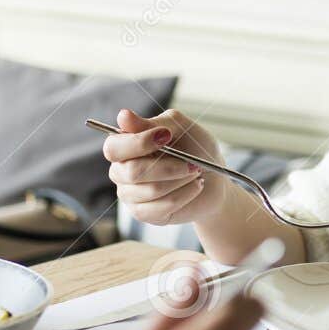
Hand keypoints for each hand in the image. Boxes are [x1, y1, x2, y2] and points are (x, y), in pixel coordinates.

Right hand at [104, 107, 230, 226]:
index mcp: (125, 146)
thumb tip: (123, 116)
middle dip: (168, 166)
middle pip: (132, 172)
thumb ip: (153, 124)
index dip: (138, 143)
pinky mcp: (143, 213)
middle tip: (191, 162)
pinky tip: (195, 187)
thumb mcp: (181, 128)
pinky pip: (160, 207)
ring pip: (151, 190)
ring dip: (181, 180)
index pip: (114, 147)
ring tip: (195, 173)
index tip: (167, 136)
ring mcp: (130, 194)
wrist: (214, 179)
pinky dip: (185, 195)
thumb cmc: (195, 150)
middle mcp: (121, 171)